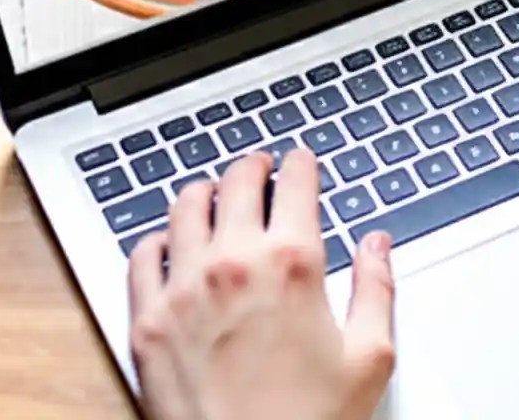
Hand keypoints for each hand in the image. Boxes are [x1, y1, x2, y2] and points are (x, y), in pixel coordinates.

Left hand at [128, 150, 394, 419]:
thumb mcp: (370, 357)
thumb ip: (378, 288)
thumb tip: (378, 246)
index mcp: (293, 265)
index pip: (296, 184)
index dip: (302, 164)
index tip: (302, 161)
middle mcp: (233, 265)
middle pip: (237, 182)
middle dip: (253, 166)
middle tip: (261, 167)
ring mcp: (182, 290)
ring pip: (184, 207)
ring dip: (205, 192)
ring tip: (215, 194)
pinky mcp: (146, 322)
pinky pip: (141, 256)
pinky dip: (157, 239)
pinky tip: (169, 243)